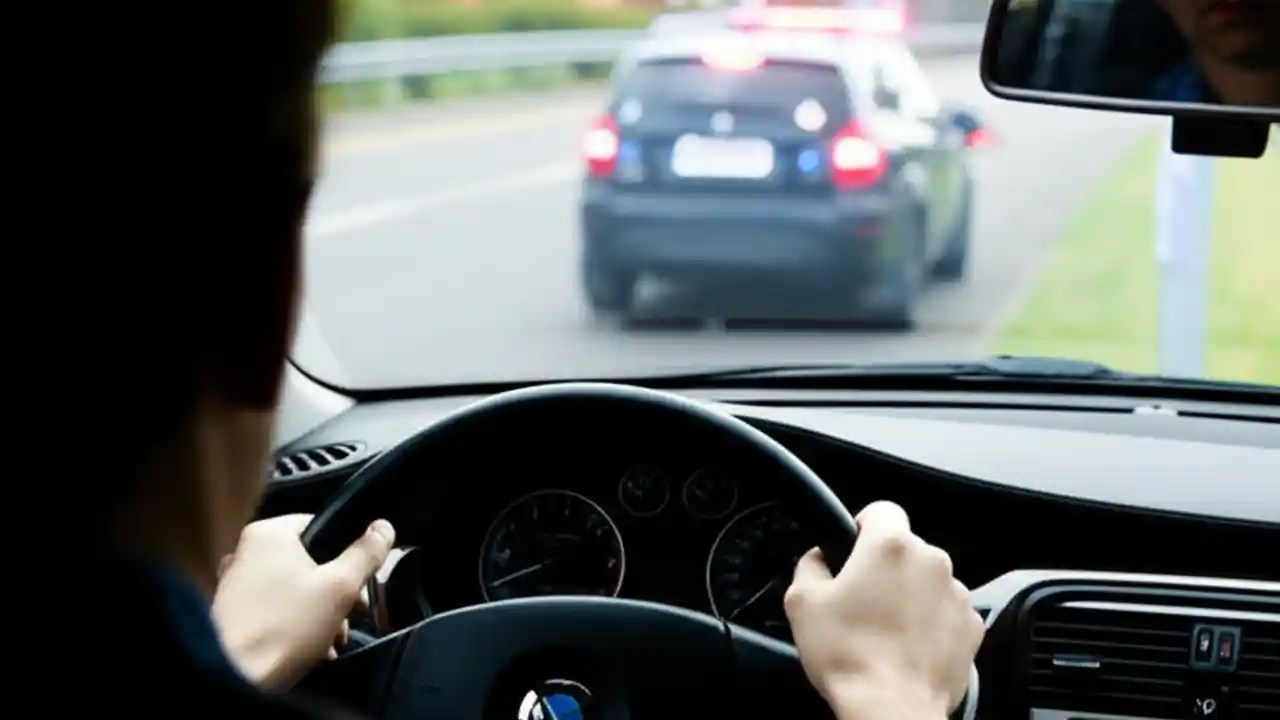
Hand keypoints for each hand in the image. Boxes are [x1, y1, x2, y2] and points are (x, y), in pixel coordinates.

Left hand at [211, 514, 395, 690]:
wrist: (234, 678)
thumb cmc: (284, 627)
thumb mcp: (340, 587)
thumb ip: (367, 553)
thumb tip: (383, 528)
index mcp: (269, 534)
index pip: (322, 526)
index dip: (349, 551)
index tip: (363, 578)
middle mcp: (246, 552)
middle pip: (310, 561)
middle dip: (337, 592)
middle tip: (352, 614)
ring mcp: (235, 584)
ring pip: (294, 589)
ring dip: (320, 613)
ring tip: (332, 640)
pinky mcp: (233, 614)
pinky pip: (275, 610)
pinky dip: (296, 625)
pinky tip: (312, 650)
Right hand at [783, 501, 982, 719]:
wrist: (891, 708)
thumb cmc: (848, 655)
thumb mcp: (801, 601)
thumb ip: (810, 564)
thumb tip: (819, 559)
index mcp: (890, 546)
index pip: (881, 509)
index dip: (862, 526)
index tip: (852, 549)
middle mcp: (931, 562)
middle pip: (905, 548)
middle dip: (884, 567)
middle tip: (859, 599)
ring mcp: (957, 595)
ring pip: (927, 580)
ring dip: (909, 595)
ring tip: (883, 629)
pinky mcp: (972, 627)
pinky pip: (946, 612)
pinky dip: (930, 623)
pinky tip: (906, 646)